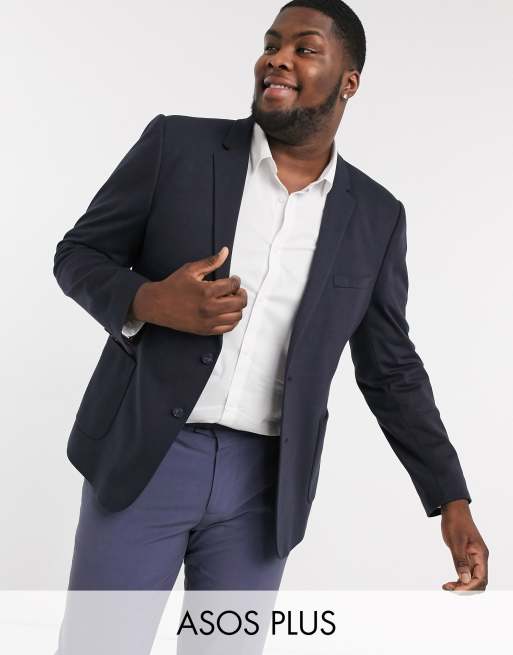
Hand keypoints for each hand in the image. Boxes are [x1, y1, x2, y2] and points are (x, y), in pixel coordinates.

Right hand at [130, 246, 247, 334]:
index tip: (233, 279)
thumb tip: (226, 251)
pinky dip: (233, 320)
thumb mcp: (190, 270)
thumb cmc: (174, 285)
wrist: (157, 305)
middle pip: (239, 302)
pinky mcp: (206, 330)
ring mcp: (208, 321)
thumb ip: (210, 262)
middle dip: (241, 294)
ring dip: (238, 307)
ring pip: (236, 316)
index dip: (236, 280)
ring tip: (231, 300)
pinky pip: (228, 328)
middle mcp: (209, 308)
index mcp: (206, 291)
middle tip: (236, 290)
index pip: (233, 285)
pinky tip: (228, 312)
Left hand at [440, 499, 488, 591]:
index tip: (454, 588)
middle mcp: (480, 558)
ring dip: (462, 585)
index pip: (480, 578)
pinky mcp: (468, 556)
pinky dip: (460, 579)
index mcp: (481, 555)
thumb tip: (465, 580)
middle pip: (479, 582)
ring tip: (447, 586)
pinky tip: (450, 582)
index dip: (469, 587)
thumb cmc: (455, 523)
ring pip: (473, 579)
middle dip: (466, 588)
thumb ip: (460, 561)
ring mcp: (475, 557)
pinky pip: (468, 572)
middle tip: (449, 588)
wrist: (454, 510)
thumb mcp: (456, 542)